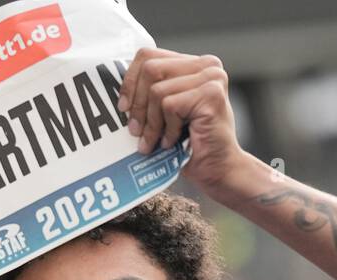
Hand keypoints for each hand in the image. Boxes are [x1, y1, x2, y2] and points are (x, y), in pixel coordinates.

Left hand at [118, 48, 246, 194]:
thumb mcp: (166, 112)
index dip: (130, 81)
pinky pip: (169, 105)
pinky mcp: (210, 94)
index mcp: (193, 64)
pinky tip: (170, 142)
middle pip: (150, 69)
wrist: (217, 168)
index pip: (148, 55)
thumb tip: (119, 88)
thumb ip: (152, 91)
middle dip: (137, 104)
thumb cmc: (190, 143)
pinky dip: (165, 129)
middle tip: (135, 130)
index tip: (123, 107)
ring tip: (153, 142)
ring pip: (157, 91)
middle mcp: (206, 64)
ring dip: (151, 123)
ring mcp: (211, 77)